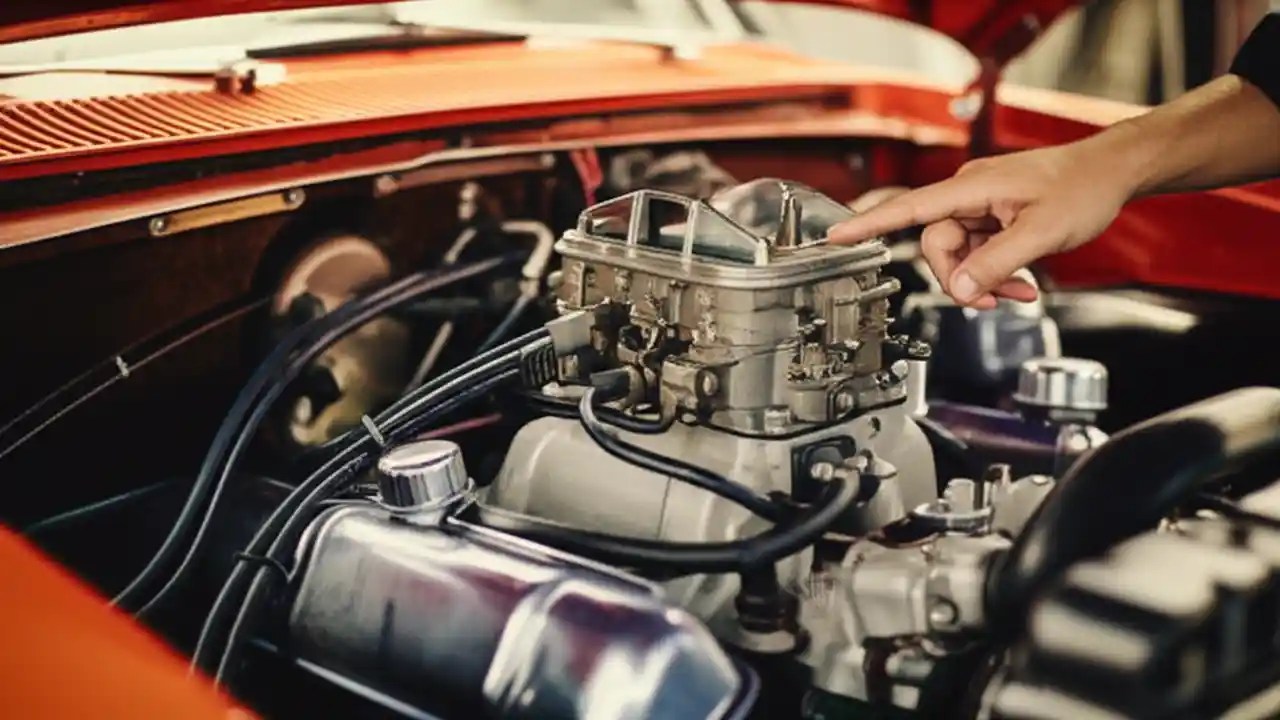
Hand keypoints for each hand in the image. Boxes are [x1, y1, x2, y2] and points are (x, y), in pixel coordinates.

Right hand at [828, 141, 1135, 308]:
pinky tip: (1021, 284)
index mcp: (970, 188)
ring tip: (1019, 293)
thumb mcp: (1040, 233)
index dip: (868, 224)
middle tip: (991, 300)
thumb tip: (959, 288)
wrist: (1111, 173)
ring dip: (984, 280)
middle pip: (938, 247)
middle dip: (961, 279)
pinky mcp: (994, 218)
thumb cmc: (1081, 188)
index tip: (835, 237)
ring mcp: (980, 206)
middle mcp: (967, 195)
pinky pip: (980, 253)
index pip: (907, 208)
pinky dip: (996, 272)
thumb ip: (995, 263)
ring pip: (960, 255)